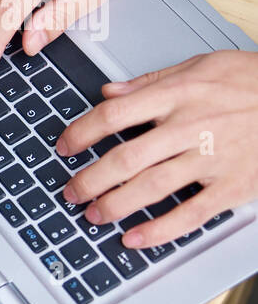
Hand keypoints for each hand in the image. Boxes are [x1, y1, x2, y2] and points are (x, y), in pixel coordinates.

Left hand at [55, 51, 257, 246]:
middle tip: (71, 191)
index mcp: (178, 95)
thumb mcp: (202, 65)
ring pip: (151, 187)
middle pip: (125, 158)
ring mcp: (213, 158)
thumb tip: (108, 92)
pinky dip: (159, 230)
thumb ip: (151, 82)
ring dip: (115, 205)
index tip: (64, 146)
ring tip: (93, 215)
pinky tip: (135, 238)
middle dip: (89, 179)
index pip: (114, 115)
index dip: (81, 133)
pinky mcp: (234, 185)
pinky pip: (190, 213)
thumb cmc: (254, 81)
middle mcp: (191, 126)